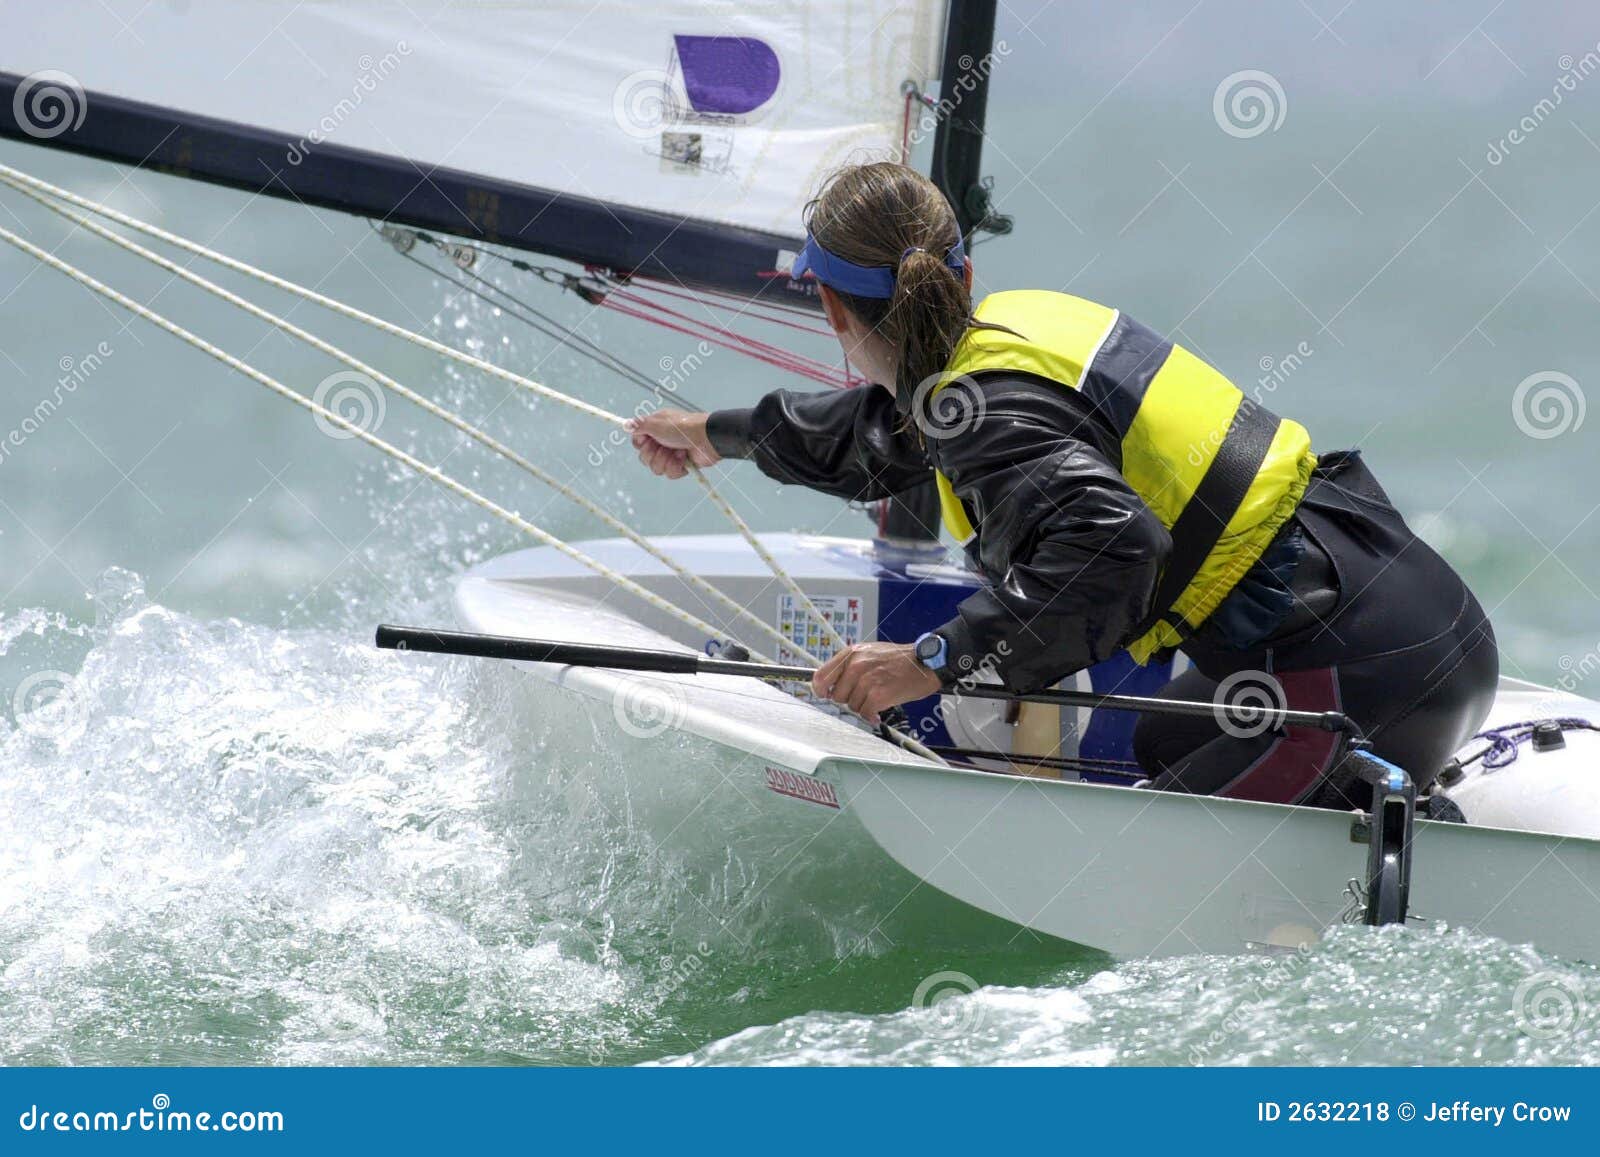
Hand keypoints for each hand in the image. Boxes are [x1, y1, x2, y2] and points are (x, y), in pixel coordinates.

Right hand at [626, 409, 719, 478]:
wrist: (706, 439)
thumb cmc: (683, 427)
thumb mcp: (657, 423)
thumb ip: (639, 425)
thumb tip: (626, 424)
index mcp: (655, 429)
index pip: (637, 442)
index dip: (641, 444)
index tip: (649, 439)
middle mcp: (661, 441)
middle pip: (644, 458)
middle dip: (654, 454)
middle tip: (665, 445)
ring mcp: (671, 454)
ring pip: (656, 468)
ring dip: (666, 460)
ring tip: (677, 452)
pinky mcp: (680, 465)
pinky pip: (669, 474)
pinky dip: (676, 467)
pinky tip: (683, 457)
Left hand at [811, 642, 941, 723]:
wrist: (925, 662)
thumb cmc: (899, 659)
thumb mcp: (869, 652)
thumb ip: (849, 665)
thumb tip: (828, 685)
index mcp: (851, 654)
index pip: (820, 676)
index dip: (820, 690)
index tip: (825, 695)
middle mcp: (856, 666)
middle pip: (836, 696)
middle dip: (848, 699)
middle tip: (864, 694)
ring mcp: (867, 681)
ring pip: (851, 706)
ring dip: (863, 706)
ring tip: (877, 696)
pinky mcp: (878, 695)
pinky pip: (865, 713)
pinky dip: (872, 715)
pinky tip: (879, 710)